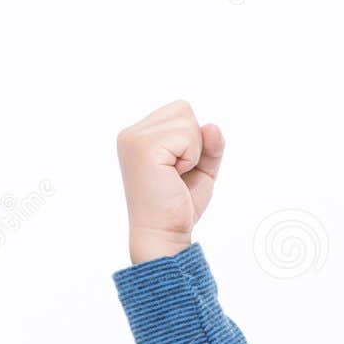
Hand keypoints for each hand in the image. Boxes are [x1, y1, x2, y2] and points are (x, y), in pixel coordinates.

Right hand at [116, 100, 225, 264]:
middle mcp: (131, 133)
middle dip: (194, 143)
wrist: (165, 234)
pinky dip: (191, 158)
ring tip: (174, 175)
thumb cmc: (180, 206)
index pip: (181, 111)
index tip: (179, 169)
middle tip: (178, 173)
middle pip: (184, 109)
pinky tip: (174, 176)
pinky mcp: (144, 147)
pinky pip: (188, 135)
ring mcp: (134, 138)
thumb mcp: (202, 168)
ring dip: (193, 151)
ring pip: (187, 119)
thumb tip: (211, 126)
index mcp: (139, 135)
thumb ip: (210, 143)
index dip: (193, 141)